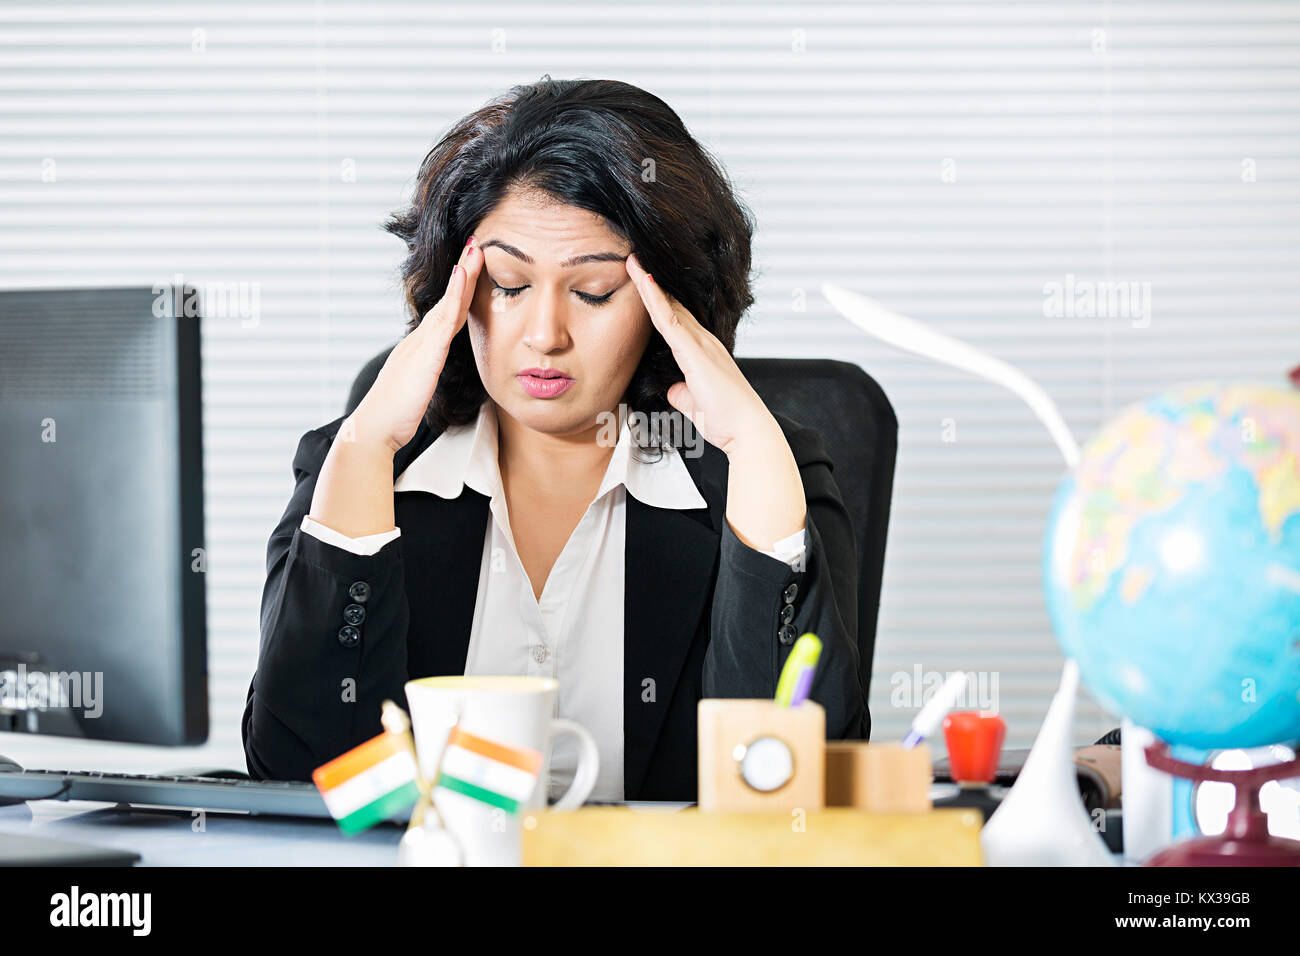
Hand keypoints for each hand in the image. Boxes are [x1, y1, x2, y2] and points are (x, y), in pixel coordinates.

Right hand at [351, 237, 484, 454]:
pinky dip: (455, 296)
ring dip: (462, 275)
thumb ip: (427, 373)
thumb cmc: (395, 415)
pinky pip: (444, 320)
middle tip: (475, 245)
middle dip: (463, 272)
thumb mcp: (417, 387)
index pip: (445, 313)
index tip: (472, 268)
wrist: (374, 429)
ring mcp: (421, 344)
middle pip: (447, 300)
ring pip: (446, 303)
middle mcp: (420, 340)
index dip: (460, 291)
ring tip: (475, 250)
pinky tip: (464, 276)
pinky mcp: (425, 354)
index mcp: (421, 348)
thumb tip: (435, 370)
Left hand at [625, 252, 805, 550]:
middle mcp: (704, 343)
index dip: (660, 301)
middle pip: (672, 306)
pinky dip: (655, 299)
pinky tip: (643, 282)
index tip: (643, 284)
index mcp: (704, 353)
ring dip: (649, 284)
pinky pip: (670, 320)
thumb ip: (683, 394)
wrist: (748, 431)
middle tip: (633, 261)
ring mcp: (701, 345)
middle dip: (652, 284)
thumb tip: (673, 390)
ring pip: (668, 307)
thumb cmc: (728, 422)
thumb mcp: (696, 406)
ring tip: (632, 262)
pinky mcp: (695, 352)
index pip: (677, 320)